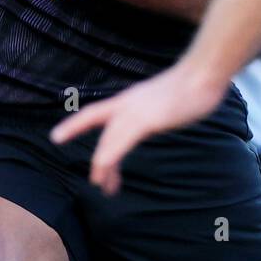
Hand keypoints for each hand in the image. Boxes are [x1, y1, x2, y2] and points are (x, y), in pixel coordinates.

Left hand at [49, 60, 227, 194]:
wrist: (203, 74)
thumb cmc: (192, 87)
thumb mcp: (165, 101)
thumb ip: (156, 110)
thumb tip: (159, 117)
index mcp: (130, 99)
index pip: (94, 112)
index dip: (74, 125)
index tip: (56, 137)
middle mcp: (127, 104)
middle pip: (97, 128)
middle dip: (95, 157)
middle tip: (97, 182)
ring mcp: (135, 110)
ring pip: (108, 140)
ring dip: (102, 165)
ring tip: (103, 185)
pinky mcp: (145, 120)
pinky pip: (120, 142)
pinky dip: (109, 157)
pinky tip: (104, 170)